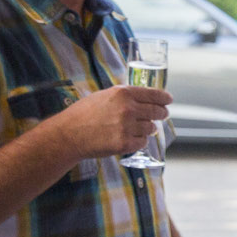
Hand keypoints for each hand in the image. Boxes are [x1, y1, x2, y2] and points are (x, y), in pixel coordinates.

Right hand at [51, 85, 172, 158]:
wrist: (68, 134)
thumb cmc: (83, 114)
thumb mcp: (104, 96)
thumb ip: (124, 97)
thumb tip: (143, 99)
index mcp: (123, 93)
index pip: (154, 94)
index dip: (164, 98)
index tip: (168, 100)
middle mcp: (128, 109)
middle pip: (157, 112)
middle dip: (161, 114)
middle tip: (162, 115)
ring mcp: (127, 127)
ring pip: (150, 128)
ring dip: (147, 129)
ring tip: (136, 129)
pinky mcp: (124, 143)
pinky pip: (142, 142)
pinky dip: (139, 141)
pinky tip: (130, 139)